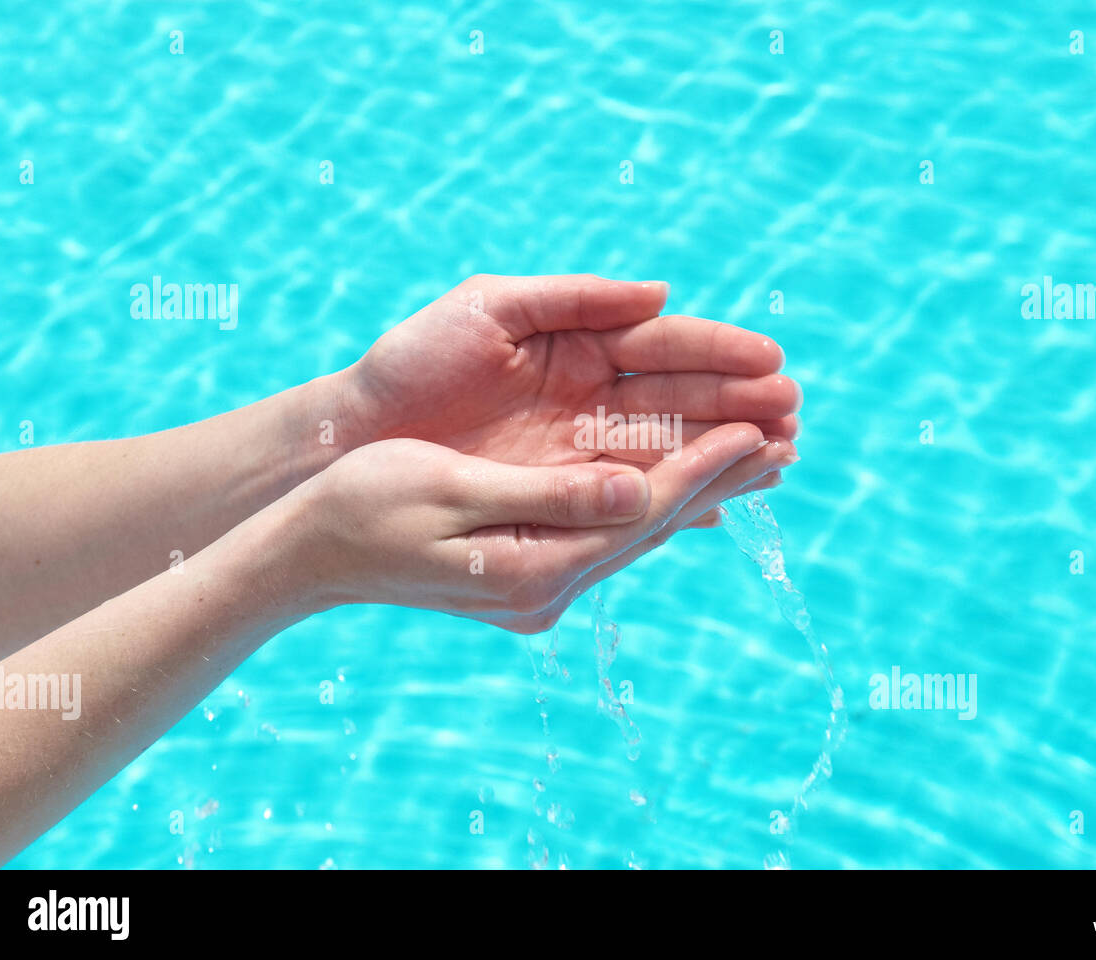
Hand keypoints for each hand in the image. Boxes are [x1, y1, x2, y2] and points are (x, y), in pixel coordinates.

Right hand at [289, 425, 795, 632]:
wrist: (309, 552)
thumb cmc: (368, 505)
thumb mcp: (454, 491)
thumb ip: (551, 493)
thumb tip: (636, 489)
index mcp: (536, 564)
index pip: (642, 509)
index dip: (703, 467)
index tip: (759, 431)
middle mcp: (549, 584)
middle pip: (654, 524)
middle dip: (719, 478)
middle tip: (787, 439)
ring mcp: (540, 585)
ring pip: (638, 528)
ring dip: (696, 490)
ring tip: (756, 458)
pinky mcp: (529, 573)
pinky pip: (609, 532)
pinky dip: (652, 502)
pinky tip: (680, 489)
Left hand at [339, 274, 800, 466]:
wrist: (357, 434)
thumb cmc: (413, 361)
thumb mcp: (488, 309)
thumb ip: (573, 297)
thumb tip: (661, 293)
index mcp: (580, 342)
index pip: (664, 345)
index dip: (719, 353)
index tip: (772, 362)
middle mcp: (590, 395)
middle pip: (680, 399)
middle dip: (738, 406)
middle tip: (793, 415)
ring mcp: (579, 447)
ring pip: (667, 450)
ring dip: (723, 455)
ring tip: (779, 459)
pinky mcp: (563, 492)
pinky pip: (631, 496)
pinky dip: (676, 501)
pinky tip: (719, 507)